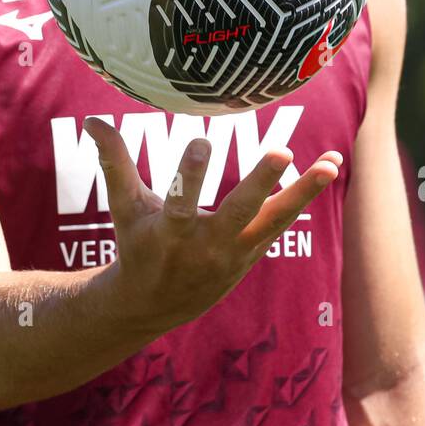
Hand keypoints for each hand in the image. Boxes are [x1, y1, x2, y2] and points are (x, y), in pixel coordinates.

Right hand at [84, 116, 342, 332]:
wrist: (154, 305)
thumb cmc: (137, 245)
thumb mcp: (124, 206)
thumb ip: (114, 162)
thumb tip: (91, 120)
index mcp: (170, 234)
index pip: (181, 202)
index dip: (190, 173)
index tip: (200, 139)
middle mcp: (207, 247)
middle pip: (239, 212)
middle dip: (260, 182)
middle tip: (282, 150)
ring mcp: (236, 253)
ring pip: (274, 220)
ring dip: (304, 191)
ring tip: (332, 162)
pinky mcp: (253, 253)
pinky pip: (283, 220)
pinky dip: (304, 196)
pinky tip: (329, 166)